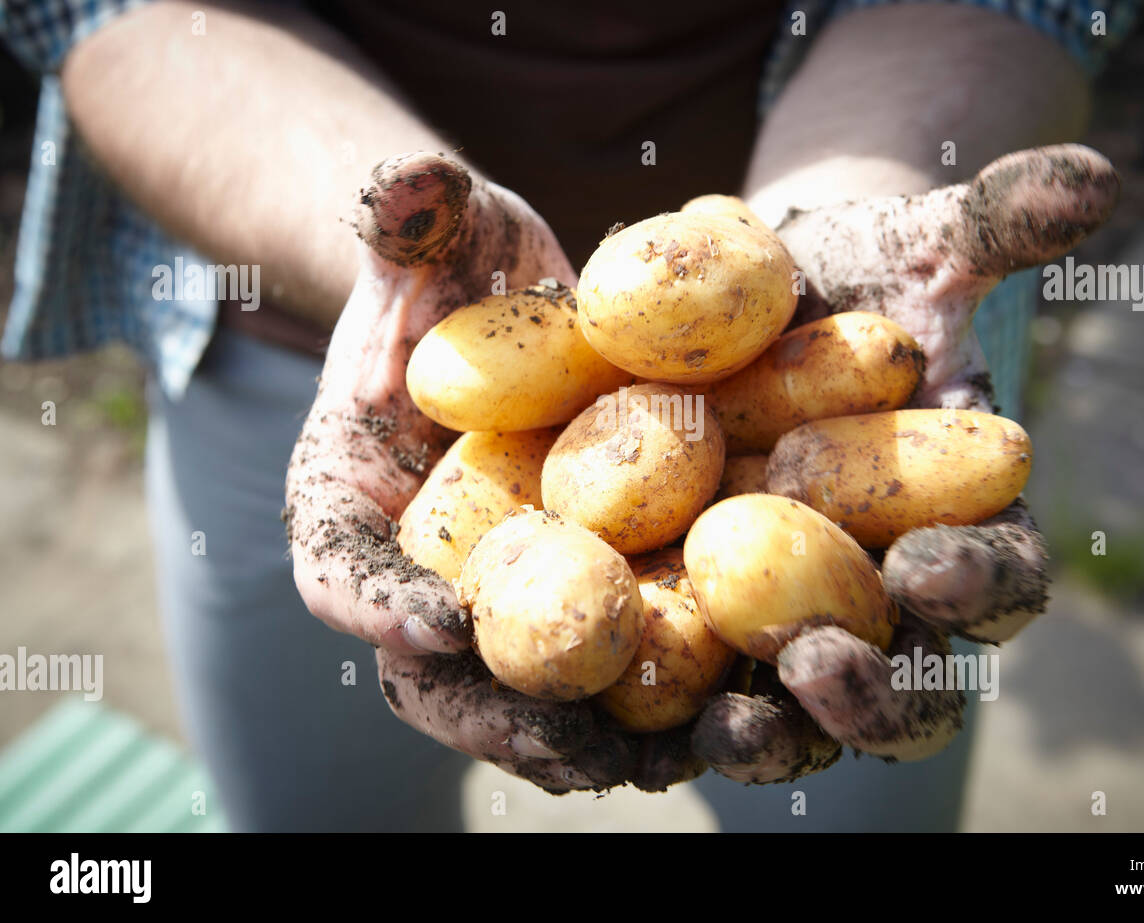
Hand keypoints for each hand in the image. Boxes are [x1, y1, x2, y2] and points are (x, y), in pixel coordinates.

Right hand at [285, 153, 644, 790]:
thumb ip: (412, 217)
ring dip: (586, 737)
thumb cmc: (455, 269)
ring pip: (521, 692)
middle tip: (568, 742)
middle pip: (431, 673)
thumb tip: (410, 179)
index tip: (442, 628)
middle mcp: (417, 566)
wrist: (509, 301)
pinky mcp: (578, 592)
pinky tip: (717, 713)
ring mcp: (499, 590)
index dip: (377, 602)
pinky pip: (601, 666)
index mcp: (352, 499)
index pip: (338, 566)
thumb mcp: (434, 236)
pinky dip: (649, 700)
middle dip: (497, 712)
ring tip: (661, 758)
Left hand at [692, 145, 1119, 775]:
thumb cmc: (853, 280)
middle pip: (903, 677)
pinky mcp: (696, 626)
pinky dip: (662, 707)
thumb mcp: (915, 244)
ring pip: (795, 710)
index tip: (937, 567)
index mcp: (962, 525)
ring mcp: (787, 623)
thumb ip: (998, 224)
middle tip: (826, 667)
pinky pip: (687, 687)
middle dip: (876, 688)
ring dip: (770, 732)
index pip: (999, 572)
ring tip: (726, 729)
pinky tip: (605, 705)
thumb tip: (1092, 174)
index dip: (983, 581)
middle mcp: (882, 597)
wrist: (748, 307)